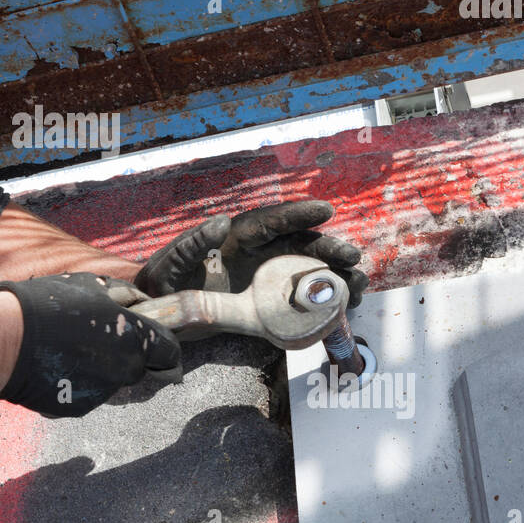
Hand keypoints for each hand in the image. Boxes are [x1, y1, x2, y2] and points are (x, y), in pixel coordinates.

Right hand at [0, 272, 180, 416]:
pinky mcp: (77, 408)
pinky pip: (85, 393)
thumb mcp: (90, 285)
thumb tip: (139, 303)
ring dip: (99, 367)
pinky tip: (56, 364)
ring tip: (69, 347)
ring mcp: (101, 392)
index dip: (163, 346)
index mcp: (134, 338)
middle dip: (126, 355)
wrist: (5, 340)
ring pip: (110, 380)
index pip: (170, 352)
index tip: (154, 343)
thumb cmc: (48, 306)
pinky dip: (76, 381)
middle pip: (138, 367)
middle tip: (99, 338)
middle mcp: (124, 369)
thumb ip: (122, 296)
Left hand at [133, 200, 368, 307]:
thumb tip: (221, 223)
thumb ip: (192, 243)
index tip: (325, 210)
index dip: (298, 214)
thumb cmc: (164, 282)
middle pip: (299, 245)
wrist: (163, 312)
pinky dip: (327, 302)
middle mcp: (258, 253)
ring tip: (360, 285)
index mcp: (236, 237)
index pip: (271, 222)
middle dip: (327, 249)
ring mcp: (267, 277)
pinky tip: (349, 307)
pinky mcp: (270, 303)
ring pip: (309, 270)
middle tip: (352, 257)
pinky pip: (302, 300)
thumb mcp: (170, 263)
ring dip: (336, 276)